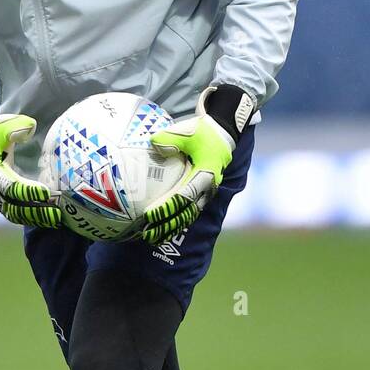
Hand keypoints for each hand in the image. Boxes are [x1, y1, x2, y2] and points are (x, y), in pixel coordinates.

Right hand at [0, 113, 62, 227]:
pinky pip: (16, 214)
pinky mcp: (1, 202)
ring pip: (15, 214)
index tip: (46, 192)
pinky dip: (31, 218)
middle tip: (56, 212)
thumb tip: (30, 128)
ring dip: (35, 217)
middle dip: (35, 210)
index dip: (27, 192)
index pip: (9, 186)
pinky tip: (49, 218)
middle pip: (13, 206)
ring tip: (56, 218)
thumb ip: (15, 126)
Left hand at [135, 87, 239, 244]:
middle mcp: (208, 187)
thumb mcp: (186, 131)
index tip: (150, 215)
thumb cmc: (202, 133)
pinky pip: (191, 213)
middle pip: (186, 212)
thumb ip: (169, 138)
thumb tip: (153, 144)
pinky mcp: (204, 194)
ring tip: (154, 238)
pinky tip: (165, 231)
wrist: (222, 135)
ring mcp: (207, 192)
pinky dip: (178, 223)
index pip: (183, 195)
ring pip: (189, 216)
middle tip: (147, 233)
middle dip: (167, 225)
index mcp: (205, 173)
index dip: (167, 207)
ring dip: (172, 228)